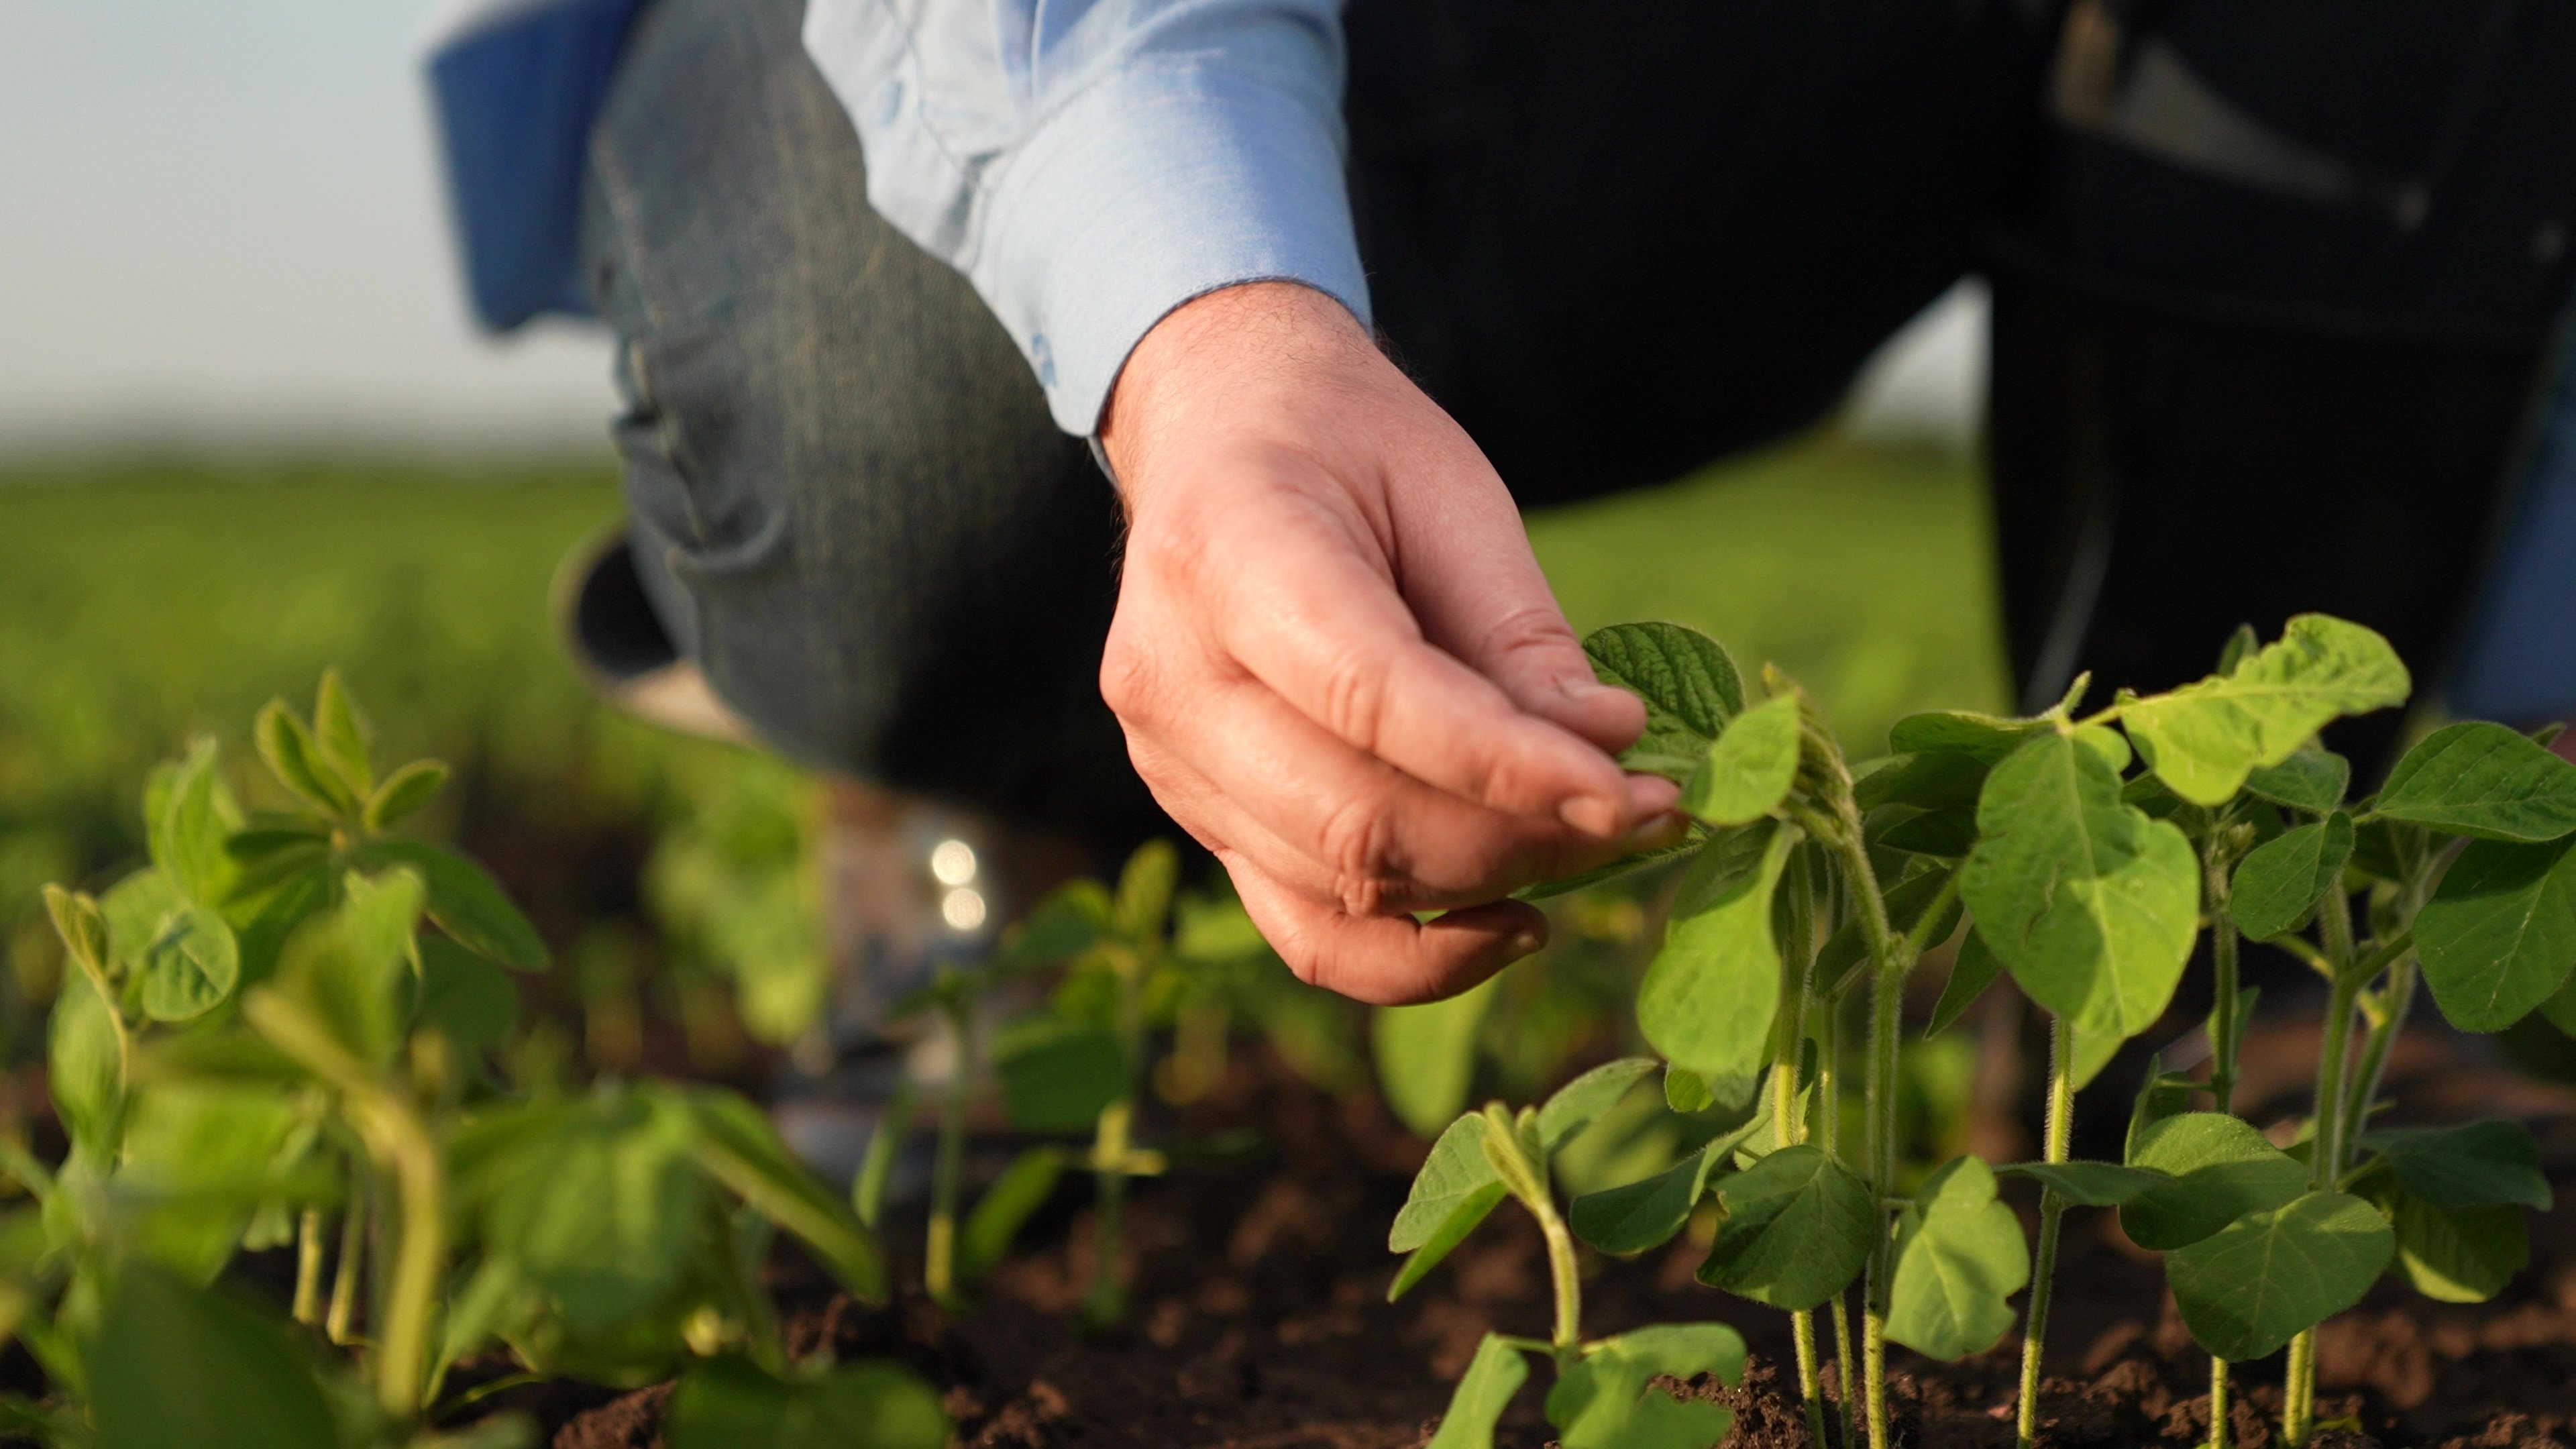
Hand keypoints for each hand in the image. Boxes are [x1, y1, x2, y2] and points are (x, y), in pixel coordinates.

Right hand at [1097, 283, 1679, 1003]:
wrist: (1217, 434)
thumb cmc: (1345, 445)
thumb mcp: (1448, 491)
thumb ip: (1517, 629)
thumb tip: (1605, 750)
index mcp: (1223, 551)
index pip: (1368, 693)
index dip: (1504, 761)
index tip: (1627, 789)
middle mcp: (1170, 673)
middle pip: (1352, 815)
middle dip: (1515, 837)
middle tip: (1639, 814)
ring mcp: (1170, 761)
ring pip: (1340, 884)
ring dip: (1489, 885)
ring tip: (1595, 840)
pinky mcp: (1199, 817)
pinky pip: (1307, 932)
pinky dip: (1418, 956)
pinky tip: (1513, 922)